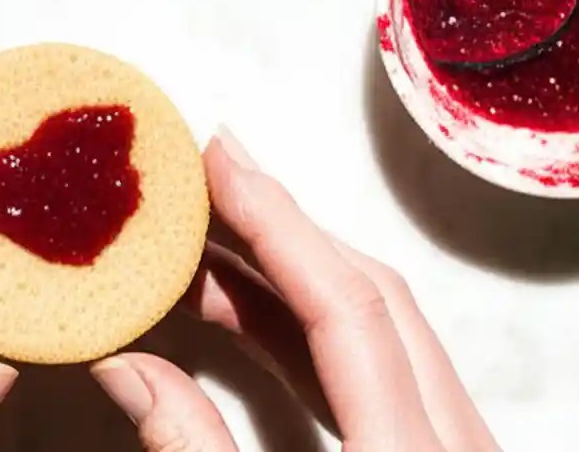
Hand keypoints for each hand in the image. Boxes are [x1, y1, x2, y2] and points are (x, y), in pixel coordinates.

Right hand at [89, 130, 499, 450]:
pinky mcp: (433, 451)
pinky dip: (301, 325)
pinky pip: (373, 362)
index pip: (344, 302)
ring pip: (374, 323)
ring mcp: (452, 442)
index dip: (274, 220)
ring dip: (283, 273)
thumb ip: (194, 448)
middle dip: (278, 223)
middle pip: (368, 292)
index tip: (215, 157)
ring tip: (199, 240)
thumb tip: (126, 364)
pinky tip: (241, 311)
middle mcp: (449, 436)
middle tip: (202, 176)